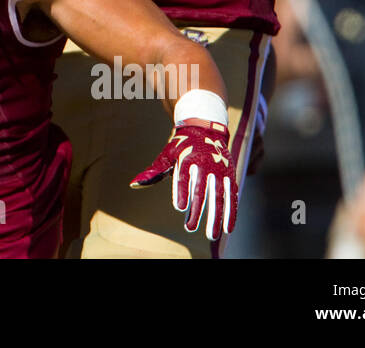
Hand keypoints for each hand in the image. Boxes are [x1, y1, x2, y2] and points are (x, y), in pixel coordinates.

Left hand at [131, 121, 237, 240]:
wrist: (206, 128)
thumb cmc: (182, 146)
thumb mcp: (167, 154)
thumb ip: (154, 172)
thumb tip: (133, 184)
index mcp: (187, 158)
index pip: (184, 177)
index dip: (182, 191)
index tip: (179, 208)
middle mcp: (205, 164)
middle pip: (201, 191)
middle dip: (197, 211)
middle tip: (190, 228)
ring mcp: (219, 171)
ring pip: (219, 196)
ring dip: (217, 216)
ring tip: (212, 235)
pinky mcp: (229, 176)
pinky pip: (231, 196)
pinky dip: (231, 212)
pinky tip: (228, 228)